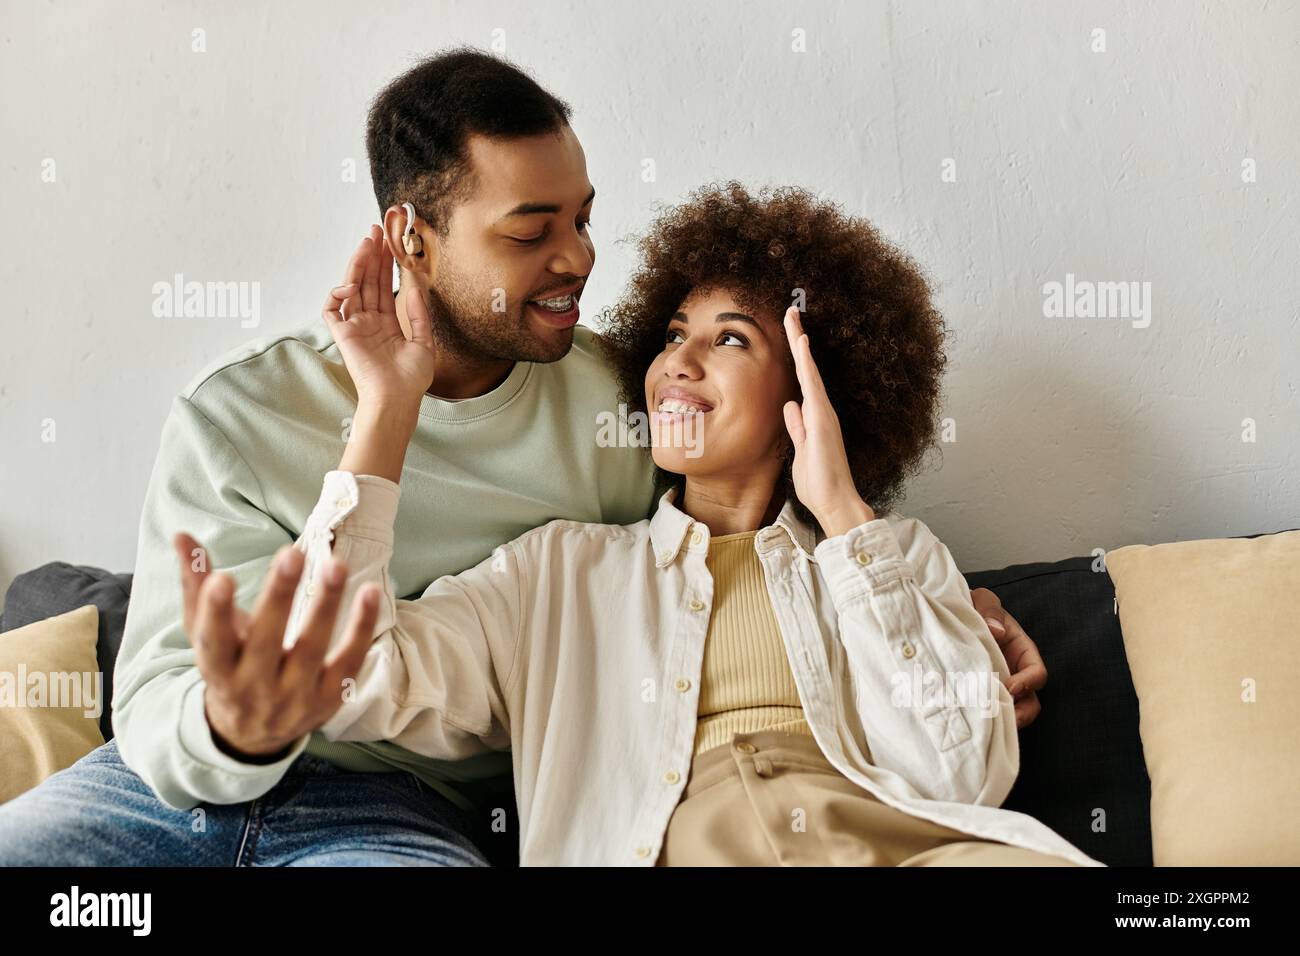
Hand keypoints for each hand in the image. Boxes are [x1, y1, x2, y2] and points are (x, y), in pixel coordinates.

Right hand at [173, 532, 379, 760]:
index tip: (222, 580)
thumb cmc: (228, 667)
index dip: (215, 614)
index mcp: (218, 671)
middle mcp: (254, 688)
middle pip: (266, 642)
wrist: (254, 734)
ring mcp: (295, 696)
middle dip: (279, 598)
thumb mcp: (205, 633)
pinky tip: (369, 591)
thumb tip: (182, 536)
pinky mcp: (330, 698)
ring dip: (326, 606)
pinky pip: (349, 660)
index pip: (213, 645)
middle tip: (291, 554)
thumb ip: (196, 585)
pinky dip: (361, 627)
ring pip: (312, 649)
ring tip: (337, 565)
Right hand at [322, 224, 435, 406]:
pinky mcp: (342, 335)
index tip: (389, 243)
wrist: (397, 399)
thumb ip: (418, 313)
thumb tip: (416, 285)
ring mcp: (354, 327)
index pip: (383, 287)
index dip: (385, 265)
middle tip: (375, 231)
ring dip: (356, 264)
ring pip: (350, 288)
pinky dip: (336, 294)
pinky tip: (351, 284)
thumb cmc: (411, 379)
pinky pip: (330, 310)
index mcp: (387, 324)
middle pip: (367, 281)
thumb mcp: (424, 341)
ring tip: (367, 243)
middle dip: (370, 255)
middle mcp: (368, 322)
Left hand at [780, 305, 875, 535]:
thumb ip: (797, 428)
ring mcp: (823, 412)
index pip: (800, 379)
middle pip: (805, 367)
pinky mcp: (823, 418)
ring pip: (809, 369)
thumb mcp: (800, 450)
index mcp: (813, 416)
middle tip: (789, 311)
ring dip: (800, 342)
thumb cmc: (818, 482)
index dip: (794, 356)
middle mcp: (820, 409)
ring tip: (792, 315)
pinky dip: (807, 363)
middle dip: (797, 338)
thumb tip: (791, 406)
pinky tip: (802, 342)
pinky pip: (813, 384)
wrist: (835, 502)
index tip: (788, 333)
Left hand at [970, 587, 1047, 728]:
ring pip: (1010, 712)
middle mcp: (1014, 673)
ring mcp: (998, 686)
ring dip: (1002, 720)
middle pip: (1030, 702)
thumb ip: (990, 610)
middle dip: (1022, 714)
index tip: (1011, 687)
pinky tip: (966, 719)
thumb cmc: (974, 607)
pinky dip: (981, 718)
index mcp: (1022, 651)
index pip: (1037, 672)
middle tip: (1005, 720)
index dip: (1028, 682)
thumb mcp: (983, 601)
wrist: (950, 616)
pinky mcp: (978, 695)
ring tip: (986, 726)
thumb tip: (995, 632)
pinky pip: (986, 711)